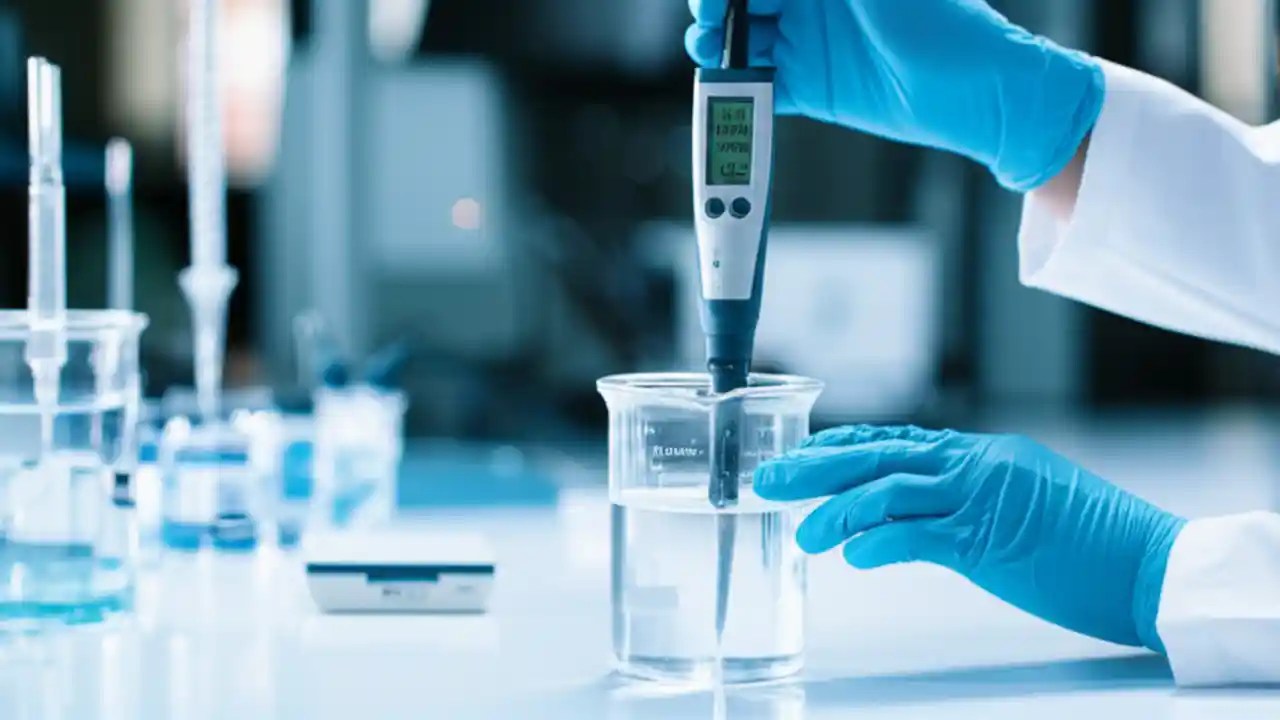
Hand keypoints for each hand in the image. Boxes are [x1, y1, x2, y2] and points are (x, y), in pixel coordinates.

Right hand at [685, 0, 1103, 191]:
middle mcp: (816, 7)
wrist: (982, 97)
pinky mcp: (813, 90)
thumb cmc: (946, 24)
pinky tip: (727, 87)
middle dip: (717, 9)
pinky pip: (764, 86)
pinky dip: (740, 89)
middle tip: (706, 21)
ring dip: (719, 47)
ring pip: (746, 42)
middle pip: (747, 2)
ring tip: (707, 52)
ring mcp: (812, 47)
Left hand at [756, 425, 1186, 650]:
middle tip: (770, 481)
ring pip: (887, 490)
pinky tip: (852, 557)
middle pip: (876, 454)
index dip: (838, 446)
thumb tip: (907, 515)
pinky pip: (917, 535)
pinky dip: (877, 543)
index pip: (893, 440)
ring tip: (803, 535)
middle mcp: (976, 463)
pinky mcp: (990, 538)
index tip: (799, 456)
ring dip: (836, 513)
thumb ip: (963, 500)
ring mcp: (982, 497)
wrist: (1151, 564)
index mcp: (980, 452)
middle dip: (815, 467)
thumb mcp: (1018, 505)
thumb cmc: (1089, 542)